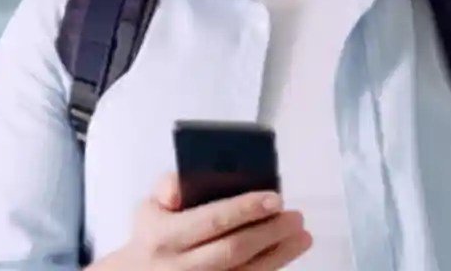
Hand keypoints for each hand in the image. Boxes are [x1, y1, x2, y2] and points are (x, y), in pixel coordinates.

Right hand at [90, 173, 312, 269]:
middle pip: (234, 250)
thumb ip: (167, 187)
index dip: (246, 209)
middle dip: (270, 233)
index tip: (275, 198)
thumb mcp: (149, 207)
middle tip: (295, 217)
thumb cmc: (152, 236)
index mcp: (165, 237)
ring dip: (278, 255)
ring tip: (301, 237)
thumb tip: (178, 189)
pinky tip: (283, 256)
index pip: (212, 221)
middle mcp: (181, 267)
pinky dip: (267, 270)